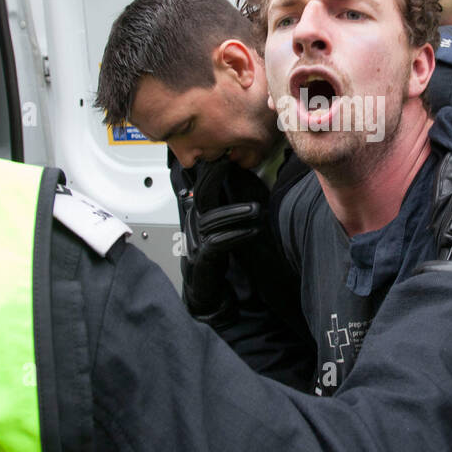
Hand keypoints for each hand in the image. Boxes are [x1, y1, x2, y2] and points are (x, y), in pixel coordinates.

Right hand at [179, 162, 265, 316]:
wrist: (208, 293)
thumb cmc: (218, 261)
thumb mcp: (224, 230)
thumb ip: (229, 211)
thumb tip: (245, 188)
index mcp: (198, 217)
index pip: (202, 189)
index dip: (211, 173)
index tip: (224, 158)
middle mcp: (193, 227)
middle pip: (202, 198)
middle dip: (216, 180)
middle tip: (231, 167)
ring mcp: (195, 243)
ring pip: (211, 221)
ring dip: (236, 213)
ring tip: (257, 210)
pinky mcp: (203, 260)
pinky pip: (217, 244)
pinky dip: (236, 235)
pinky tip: (252, 231)